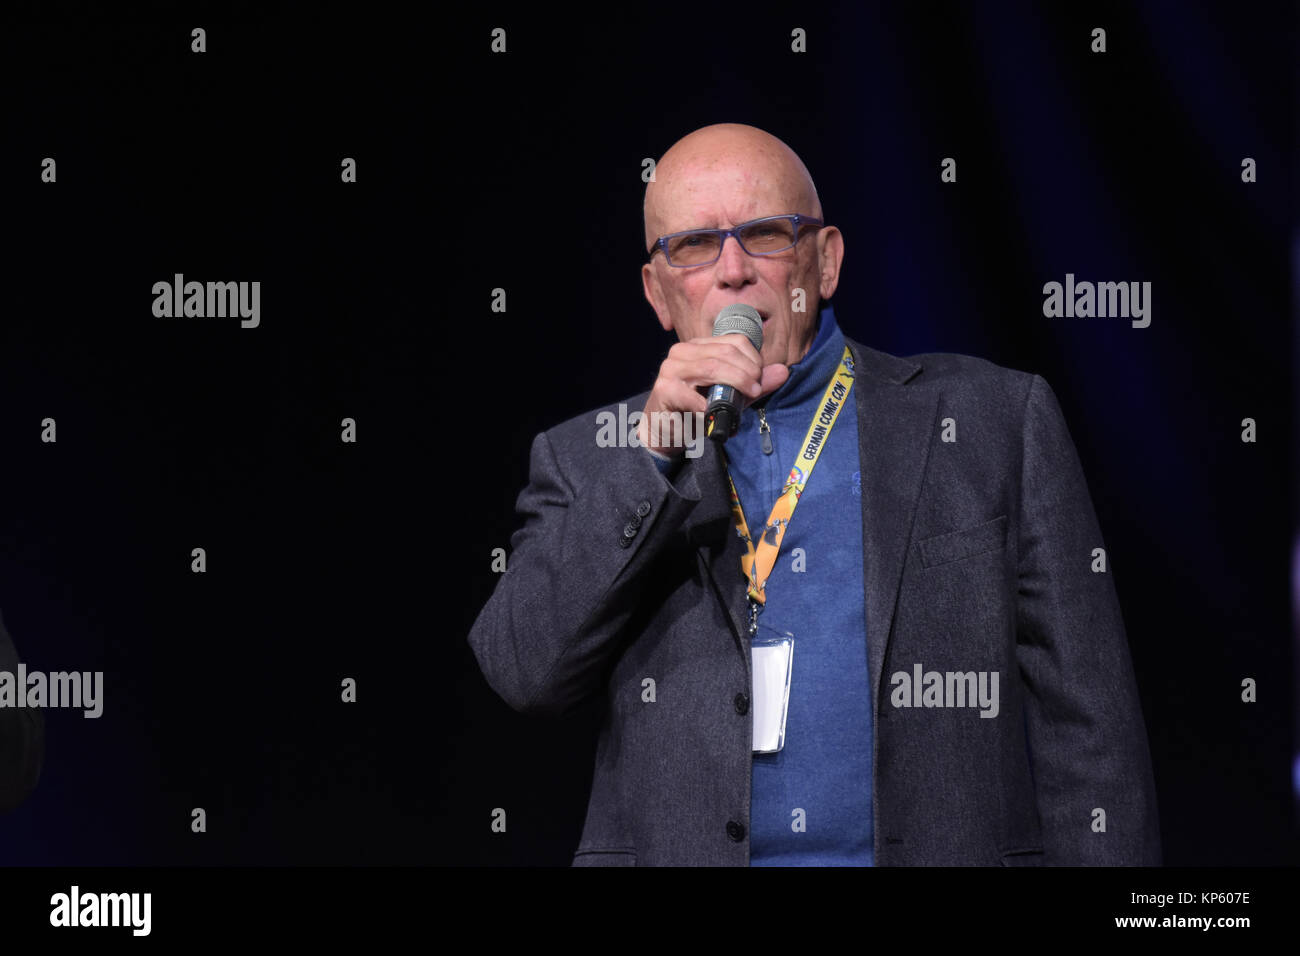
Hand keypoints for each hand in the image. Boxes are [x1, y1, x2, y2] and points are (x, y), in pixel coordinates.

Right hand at [637, 335, 789, 458]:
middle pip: (726, 352)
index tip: (760, 380)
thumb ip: (753, 383)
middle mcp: (683, 351)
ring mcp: (671, 368)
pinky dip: (710, 408)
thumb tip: (783, 371)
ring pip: (712, 367)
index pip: (734, 341)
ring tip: (745, 398)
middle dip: (747, 372)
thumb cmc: (696, 410)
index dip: (753, 358)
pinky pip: (695, 396)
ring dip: (735, 383)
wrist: (665, 431)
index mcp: (698, 347)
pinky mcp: (665, 389)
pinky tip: (715, 416)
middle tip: (756, 391)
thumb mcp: (730, 395)